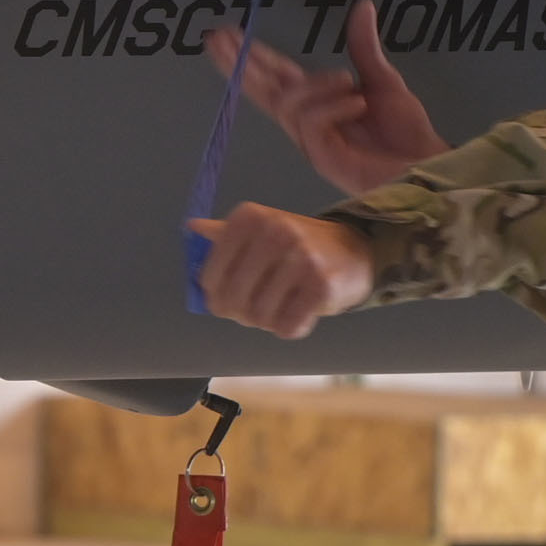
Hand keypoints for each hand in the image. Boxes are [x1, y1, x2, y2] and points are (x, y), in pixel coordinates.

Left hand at [192, 205, 375, 338]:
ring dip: (267, 320)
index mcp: (250, 217)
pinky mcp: (321, 284)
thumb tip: (191, 229)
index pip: (208, 276)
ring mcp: (300, 257)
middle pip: (231, 300)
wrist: (353, 252)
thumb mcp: (260, 231)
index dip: (214, 296)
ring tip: (280, 305)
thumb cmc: (296, 247)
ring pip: (258, 316)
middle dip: (240, 313)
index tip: (225, 297)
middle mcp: (274, 231)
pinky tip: (300, 311)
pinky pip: (287, 326)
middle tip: (254, 309)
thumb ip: (224, 235)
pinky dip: (290, 327)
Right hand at [206, 0, 446, 190]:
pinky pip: (311, 125)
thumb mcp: (383, 80)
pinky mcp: (326, 161)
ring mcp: (315, 146)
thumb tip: (361, 5)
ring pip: (289, 106)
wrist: (430, 166)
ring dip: (315, 85)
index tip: (228, 34)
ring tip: (348, 81)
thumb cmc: (407, 134)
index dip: (252, 57)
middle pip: (265, 93)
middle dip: (240, 64)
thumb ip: (364, 47)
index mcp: (318, 106)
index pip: (276, 78)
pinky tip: (358, 101)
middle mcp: (309, 126)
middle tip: (220, 35)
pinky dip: (332, 106)